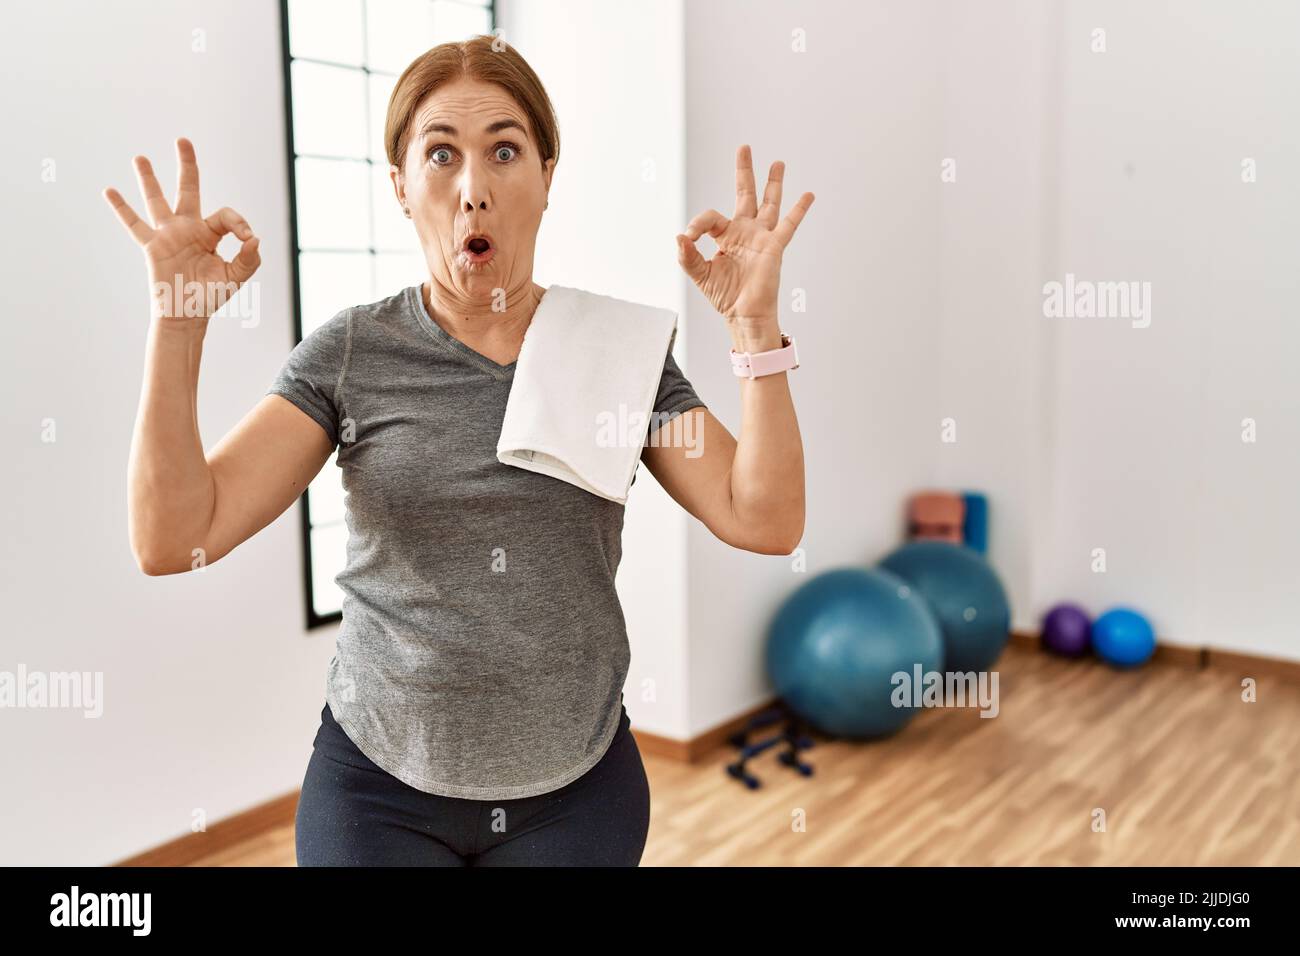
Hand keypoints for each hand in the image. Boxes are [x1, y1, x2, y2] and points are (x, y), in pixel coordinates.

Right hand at [102, 138, 260, 320]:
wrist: (187, 315)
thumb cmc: (210, 297)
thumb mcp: (235, 278)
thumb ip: (249, 259)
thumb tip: (255, 239)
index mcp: (211, 234)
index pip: (226, 216)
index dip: (239, 223)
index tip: (247, 239)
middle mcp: (188, 228)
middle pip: (187, 189)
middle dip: (186, 165)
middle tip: (182, 140)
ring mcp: (168, 235)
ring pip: (157, 200)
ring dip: (149, 179)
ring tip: (139, 157)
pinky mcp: (152, 246)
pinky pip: (134, 225)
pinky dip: (121, 209)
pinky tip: (109, 190)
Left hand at [676, 144, 813, 345]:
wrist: (744, 314)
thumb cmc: (724, 296)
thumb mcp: (700, 274)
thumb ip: (687, 256)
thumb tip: (679, 237)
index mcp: (726, 236)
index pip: (711, 217)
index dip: (697, 224)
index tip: (689, 237)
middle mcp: (745, 232)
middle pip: (745, 194)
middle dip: (744, 171)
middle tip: (744, 148)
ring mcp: (761, 237)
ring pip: (768, 203)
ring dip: (773, 183)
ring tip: (778, 163)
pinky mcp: (774, 246)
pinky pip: (788, 225)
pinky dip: (799, 210)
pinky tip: (808, 195)